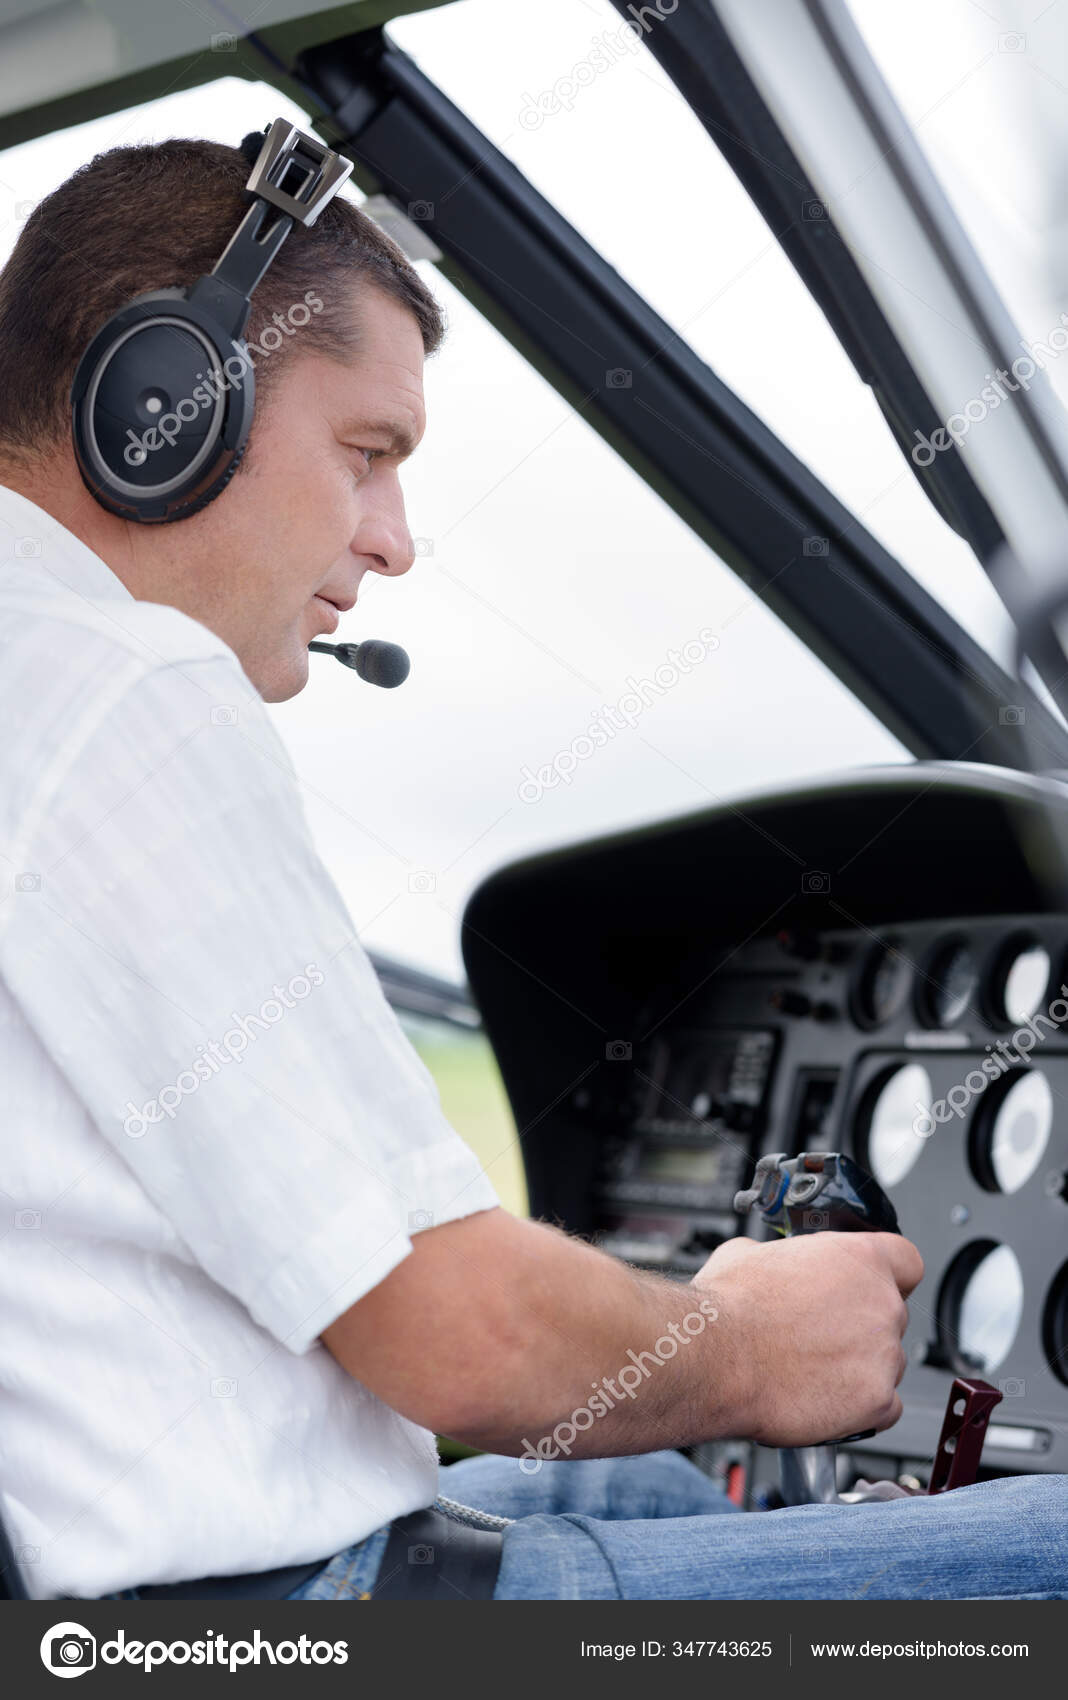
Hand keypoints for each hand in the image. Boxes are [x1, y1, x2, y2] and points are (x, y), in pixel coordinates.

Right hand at [691, 1231, 923, 1446]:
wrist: (716, 1360)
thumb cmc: (729, 1309)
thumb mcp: (749, 1253)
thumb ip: (782, 1256)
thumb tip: (773, 1261)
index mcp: (860, 1259)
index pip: (906, 1261)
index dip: (887, 1276)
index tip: (870, 1287)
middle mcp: (881, 1304)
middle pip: (892, 1315)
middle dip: (862, 1326)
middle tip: (822, 1334)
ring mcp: (884, 1355)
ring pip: (888, 1363)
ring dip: (861, 1367)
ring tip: (814, 1370)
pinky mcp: (877, 1401)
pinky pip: (886, 1406)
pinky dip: (861, 1407)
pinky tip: (826, 1398)